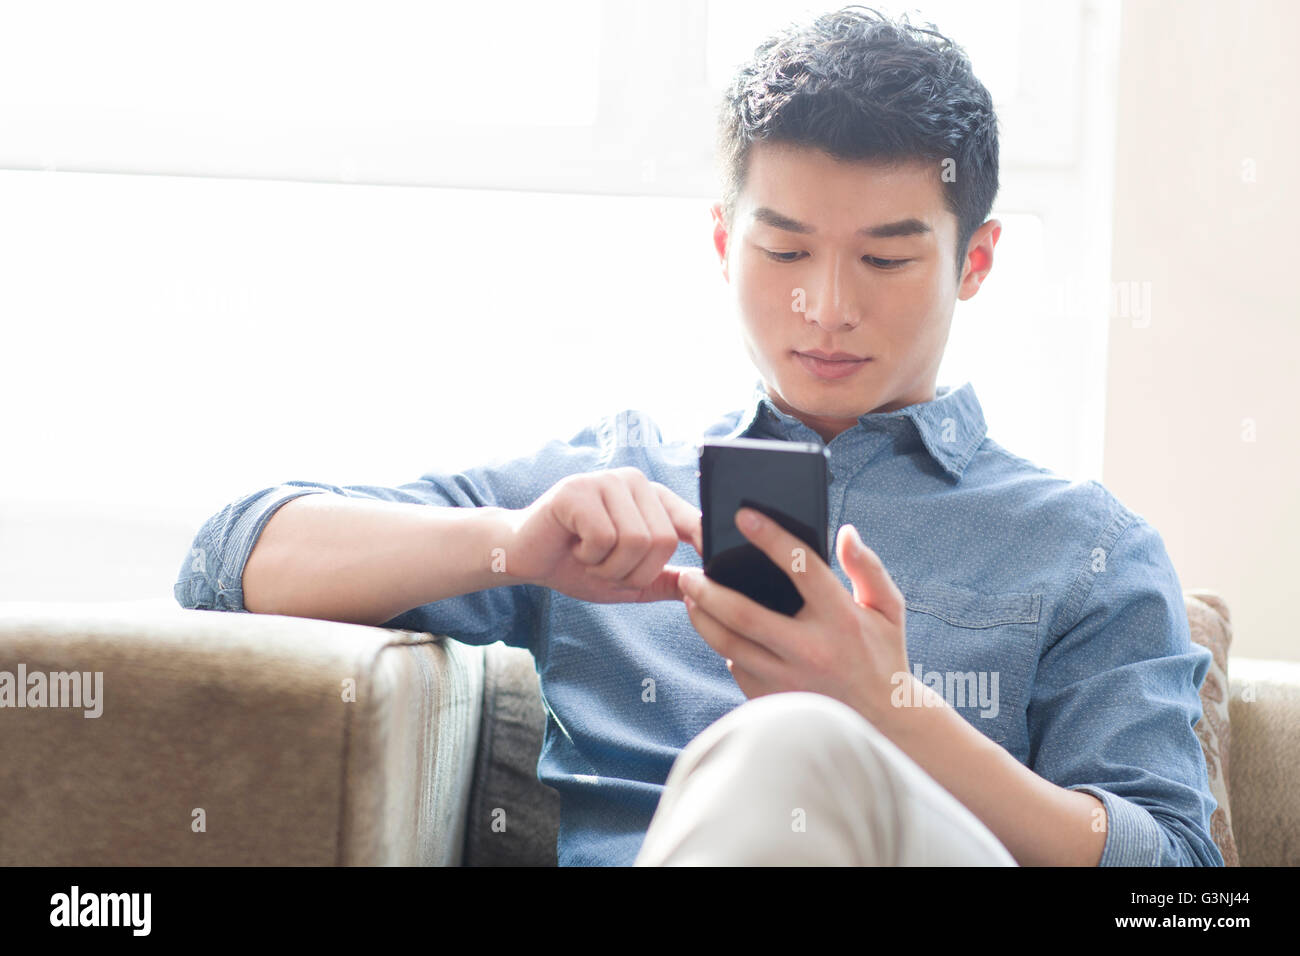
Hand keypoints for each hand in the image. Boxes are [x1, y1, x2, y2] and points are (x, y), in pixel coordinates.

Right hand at [502, 468, 702, 603]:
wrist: (523, 556)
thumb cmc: (575, 564)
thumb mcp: (628, 580)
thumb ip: (663, 580)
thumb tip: (703, 589)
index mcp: (650, 496)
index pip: (691, 519)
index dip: (705, 541)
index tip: (716, 563)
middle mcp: (632, 481)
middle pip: (662, 540)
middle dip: (634, 573)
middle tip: (606, 568)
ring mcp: (604, 481)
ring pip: (635, 541)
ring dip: (610, 568)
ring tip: (589, 557)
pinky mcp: (577, 491)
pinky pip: (603, 538)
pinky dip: (589, 557)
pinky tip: (574, 548)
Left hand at [678, 506, 909, 727]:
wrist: (882, 723)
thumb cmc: (882, 656)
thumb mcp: (888, 609)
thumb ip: (867, 568)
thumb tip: (846, 532)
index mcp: (841, 618)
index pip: (802, 567)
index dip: (771, 537)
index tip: (743, 515)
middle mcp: (811, 650)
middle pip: (744, 615)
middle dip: (708, 590)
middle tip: (689, 573)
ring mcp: (788, 679)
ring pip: (728, 645)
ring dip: (701, 618)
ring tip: (690, 597)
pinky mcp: (773, 699)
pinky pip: (736, 667)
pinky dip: (724, 647)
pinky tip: (720, 631)